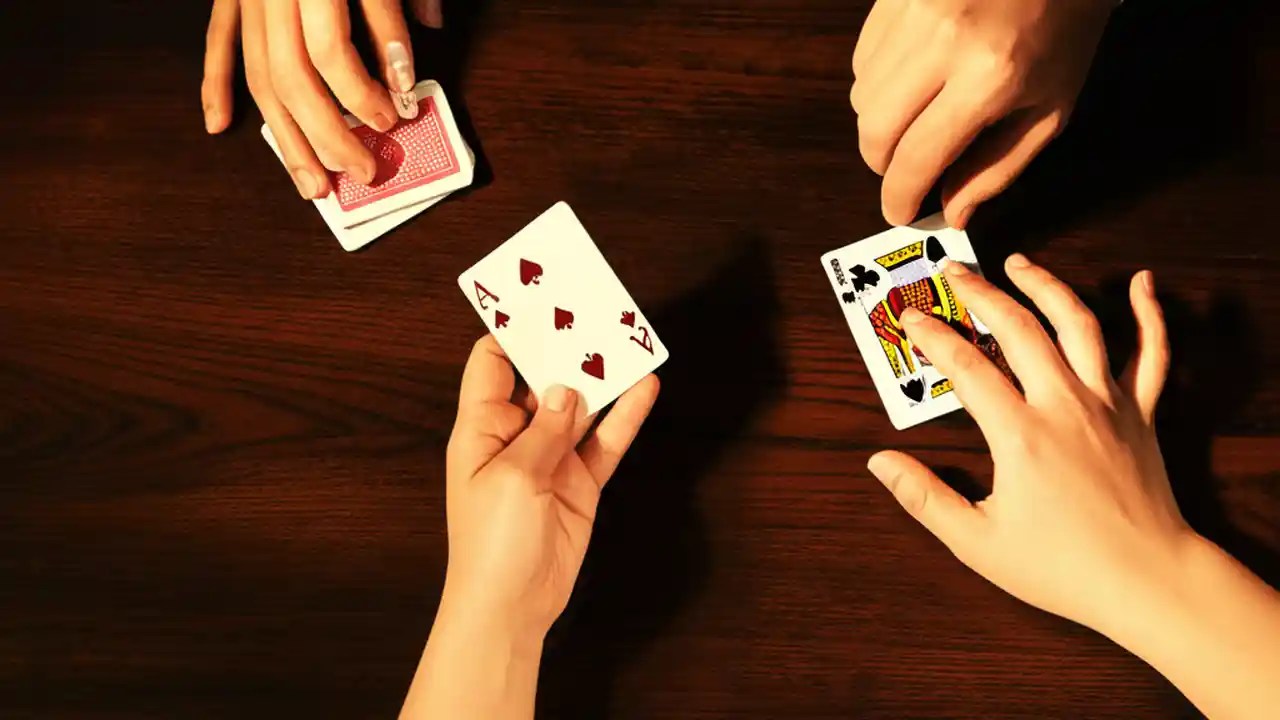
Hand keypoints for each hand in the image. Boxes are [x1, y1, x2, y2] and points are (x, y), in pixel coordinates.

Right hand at [201, 0, 443, 198]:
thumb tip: (420, 42)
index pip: (332, 51)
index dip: (364, 93)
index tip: (397, 116)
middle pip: (294, 77)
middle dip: (332, 134)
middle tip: (367, 171)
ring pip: (259, 77)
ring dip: (286, 137)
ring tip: (312, 183)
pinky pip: (218, 41)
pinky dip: (216, 84)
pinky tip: (220, 124)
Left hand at [441, 337, 659, 642]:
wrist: (511, 606)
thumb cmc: (492, 544)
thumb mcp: (515, 475)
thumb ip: (545, 427)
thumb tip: (564, 387)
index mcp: (481, 428)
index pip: (491, 362)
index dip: (513, 331)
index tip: (542, 301)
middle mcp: (515, 436)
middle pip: (541, 377)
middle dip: (565, 348)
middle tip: (594, 310)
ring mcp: (550, 458)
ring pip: (580, 405)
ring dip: (600, 377)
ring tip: (625, 338)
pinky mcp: (580, 482)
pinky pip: (605, 440)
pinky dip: (624, 416)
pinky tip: (644, 388)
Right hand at [850, 0, 1115, 227]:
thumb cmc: (1067, 27)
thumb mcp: (1051, 107)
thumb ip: (999, 166)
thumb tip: (953, 213)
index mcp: (990, 76)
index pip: (917, 157)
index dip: (901, 197)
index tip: (901, 213)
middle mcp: (942, 40)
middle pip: (874, 130)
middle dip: (883, 165)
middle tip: (905, 172)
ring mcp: (912, 9)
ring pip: (861, 94)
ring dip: (881, 122)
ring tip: (917, 117)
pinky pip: (863, 56)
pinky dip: (879, 81)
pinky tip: (913, 77)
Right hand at [867, 255, 1191, 633]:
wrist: (1149, 581)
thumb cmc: (1065, 568)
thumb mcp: (977, 542)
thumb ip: (924, 497)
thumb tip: (880, 461)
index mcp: (1020, 434)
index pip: (966, 366)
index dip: (932, 336)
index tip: (910, 318)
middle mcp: (1064, 405)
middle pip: (1018, 328)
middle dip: (979, 293)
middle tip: (952, 273)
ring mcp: (1107, 404)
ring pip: (1077, 324)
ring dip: (1045, 285)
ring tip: (1018, 263)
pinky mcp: (1142, 414)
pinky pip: (1152, 354)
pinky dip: (1149, 314)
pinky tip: (1142, 283)